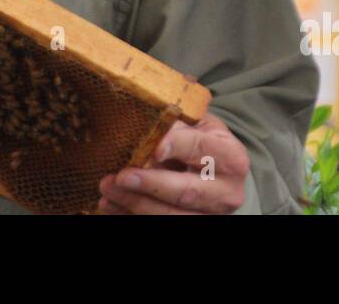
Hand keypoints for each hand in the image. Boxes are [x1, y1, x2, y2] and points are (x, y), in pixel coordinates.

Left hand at [98, 111, 249, 213]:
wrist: (218, 173)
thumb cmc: (203, 141)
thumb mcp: (198, 125)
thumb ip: (177, 122)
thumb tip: (145, 113)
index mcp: (231, 156)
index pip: (202, 148)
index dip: (177, 147)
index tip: (153, 147)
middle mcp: (227, 190)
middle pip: (187, 191)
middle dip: (151, 184)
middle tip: (121, 176)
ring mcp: (212, 214)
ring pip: (172, 215)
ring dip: (135, 202)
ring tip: (107, 188)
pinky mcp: (195, 224)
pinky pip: (161, 224)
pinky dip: (131, 214)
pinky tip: (110, 203)